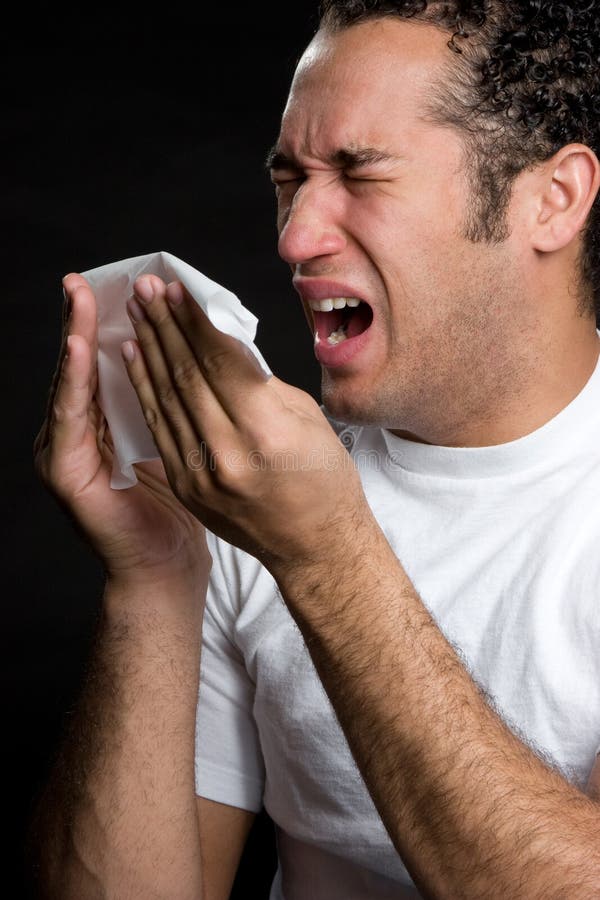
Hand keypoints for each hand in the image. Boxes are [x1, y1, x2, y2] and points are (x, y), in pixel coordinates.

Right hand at [34, 274, 207, 585]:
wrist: (165, 562)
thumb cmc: (180, 503)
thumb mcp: (176, 436)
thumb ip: (169, 398)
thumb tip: (195, 348)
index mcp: (105, 419)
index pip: (105, 361)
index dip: (111, 322)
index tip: (122, 284)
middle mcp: (78, 430)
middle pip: (81, 366)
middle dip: (84, 320)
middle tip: (84, 278)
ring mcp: (64, 450)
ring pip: (70, 384)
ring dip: (75, 340)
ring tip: (79, 300)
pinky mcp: (64, 471)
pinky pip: (69, 420)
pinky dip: (73, 383)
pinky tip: (79, 349)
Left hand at [121, 275, 371, 573]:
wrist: (315, 547)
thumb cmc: (325, 479)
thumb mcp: (306, 416)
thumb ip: (259, 380)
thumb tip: (221, 343)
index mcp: (267, 430)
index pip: (219, 359)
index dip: (194, 320)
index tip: (177, 288)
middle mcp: (229, 453)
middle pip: (186, 374)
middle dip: (164, 325)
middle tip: (148, 288)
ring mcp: (203, 475)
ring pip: (166, 398)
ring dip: (148, 350)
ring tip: (137, 312)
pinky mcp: (188, 488)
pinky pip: (160, 428)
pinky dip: (144, 390)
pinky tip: (134, 359)